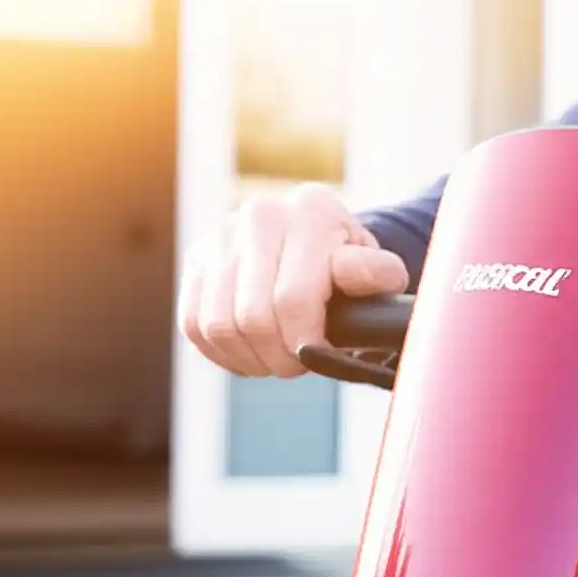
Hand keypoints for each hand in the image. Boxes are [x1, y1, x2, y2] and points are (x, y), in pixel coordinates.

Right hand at [177, 184, 409, 377]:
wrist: (312, 240)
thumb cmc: (346, 263)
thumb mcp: (371, 265)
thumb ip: (375, 273)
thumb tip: (384, 275)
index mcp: (311, 211)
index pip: (293, 299)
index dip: (305, 343)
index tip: (319, 355)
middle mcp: (261, 215)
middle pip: (253, 318)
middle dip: (278, 357)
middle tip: (296, 365)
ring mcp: (222, 235)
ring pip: (219, 325)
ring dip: (249, 358)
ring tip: (273, 360)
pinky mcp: (196, 259)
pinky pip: (193, 323)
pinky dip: (220, 352)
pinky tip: (248, 353)